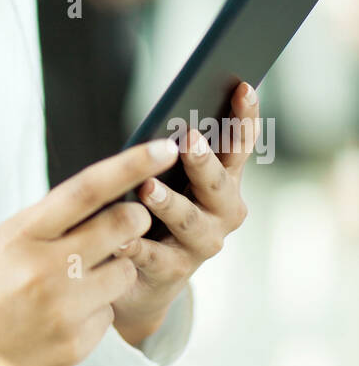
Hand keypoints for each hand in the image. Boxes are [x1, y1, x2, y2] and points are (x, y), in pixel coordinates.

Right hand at [0, 138, 179, 365]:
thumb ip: (47, 223)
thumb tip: (100, 199)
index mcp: (24, 233)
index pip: (89, 188)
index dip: (131, 164)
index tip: (163, 148)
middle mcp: (47, 268)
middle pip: (123, 225)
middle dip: (134, 218)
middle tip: (127, 220)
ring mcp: (64, 310)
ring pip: (125, 271)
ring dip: (115, 269)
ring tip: (77, 281)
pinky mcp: (75, 346)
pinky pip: (109, 314)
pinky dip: (95, 311)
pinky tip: (61, 318)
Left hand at [110, 80, 256, 346]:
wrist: (145, 278)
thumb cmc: (159, 210)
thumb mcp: (174, 175)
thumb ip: (177, 150)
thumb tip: (171, 113)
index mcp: (226, 181)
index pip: (240, 144)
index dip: (245, 117)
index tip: (242, 87)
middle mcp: (222, 212)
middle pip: (217, 184)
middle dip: (204, 162)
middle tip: (189, 140)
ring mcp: (200, 244)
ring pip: (188, 220)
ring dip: (169, 202)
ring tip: (147, 187)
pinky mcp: (171, 272)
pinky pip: (153, 256)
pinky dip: (136, 244)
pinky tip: (120, 236)